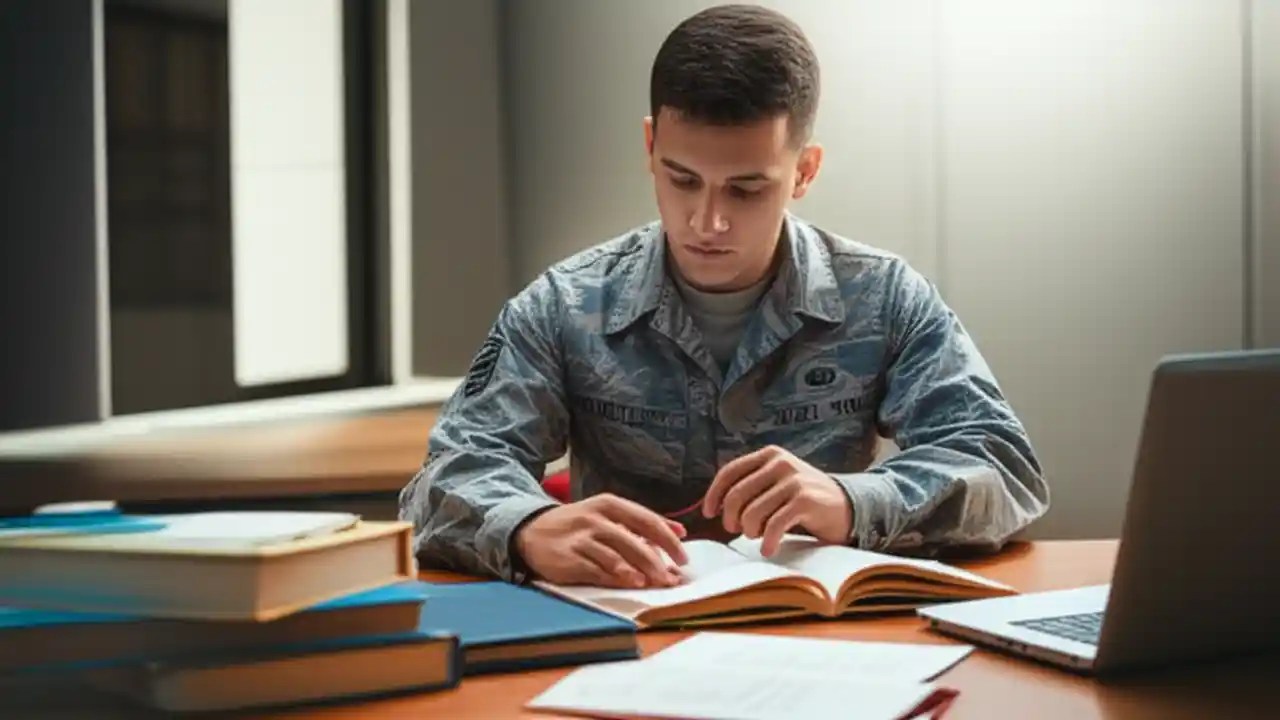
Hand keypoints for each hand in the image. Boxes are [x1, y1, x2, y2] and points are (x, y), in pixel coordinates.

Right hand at [514, 493, 688, 587]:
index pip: (647, 520)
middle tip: (671, 578)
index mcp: (609, 504)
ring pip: (617, 556)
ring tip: (653, 582)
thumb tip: (678, 532)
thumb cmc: (577, 526)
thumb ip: (640, 524)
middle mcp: (595, 518)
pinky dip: (615, 578)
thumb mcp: (606, 515)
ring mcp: (581, 538)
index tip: (683, 557)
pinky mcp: (569, 557)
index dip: (668, 540)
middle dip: (657, 561)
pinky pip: (596, 570)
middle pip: (634, 540)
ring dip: (638, 571)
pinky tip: (628, 583)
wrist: (532, 531)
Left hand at [701, 446, 852, 556]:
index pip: (729, 472)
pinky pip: (774, 525)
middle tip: (736, 531)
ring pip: (752, 513)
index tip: (708, 513)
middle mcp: (780, 463)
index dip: (714, 494)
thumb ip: (752, 486)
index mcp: (769, 455)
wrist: (847, 506)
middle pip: (737, 495)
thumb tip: (716, 506)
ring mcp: (794, 481)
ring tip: (758, 536)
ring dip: (750, 531)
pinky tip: (769, 549)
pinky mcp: (805, 501)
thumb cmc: (804, 499)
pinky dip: (767, 541)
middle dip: (731, 518)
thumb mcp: (777, 482)